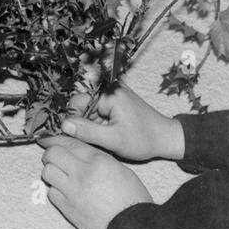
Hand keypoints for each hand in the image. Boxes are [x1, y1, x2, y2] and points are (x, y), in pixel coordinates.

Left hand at [39, 131, 152, 228]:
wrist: (132, 226)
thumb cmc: (132, 198)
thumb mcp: (120, 169)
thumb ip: (98, 159)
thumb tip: (80, 155)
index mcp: (98, 161)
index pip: (69, 142)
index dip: (55, 139)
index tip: (48, 140)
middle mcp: (82, 173)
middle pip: (52, 154)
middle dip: (50, 154)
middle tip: (54, 158)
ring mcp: (72, 191)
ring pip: (47, 173)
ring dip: (52, 172)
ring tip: (60, 176)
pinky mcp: (68, 208)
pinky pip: (52, 193)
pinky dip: (56, 190)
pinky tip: (65, 192)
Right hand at [57, 82, 184, 162]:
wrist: (165, 138)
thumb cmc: (143, 140)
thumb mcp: (113, 139)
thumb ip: (87, 132)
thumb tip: (63, 125)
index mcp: (109, 93)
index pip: (77, 102)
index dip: (75, 121)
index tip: (79, 136)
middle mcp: (111, 88)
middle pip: (82, 105)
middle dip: (84, 123)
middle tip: (95, 139)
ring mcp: (114, 94)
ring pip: (89, 110)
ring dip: (92, 125)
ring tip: (105, 137)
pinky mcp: (117, 101)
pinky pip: (98, 111)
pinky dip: (99, 124)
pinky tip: (108, 134)